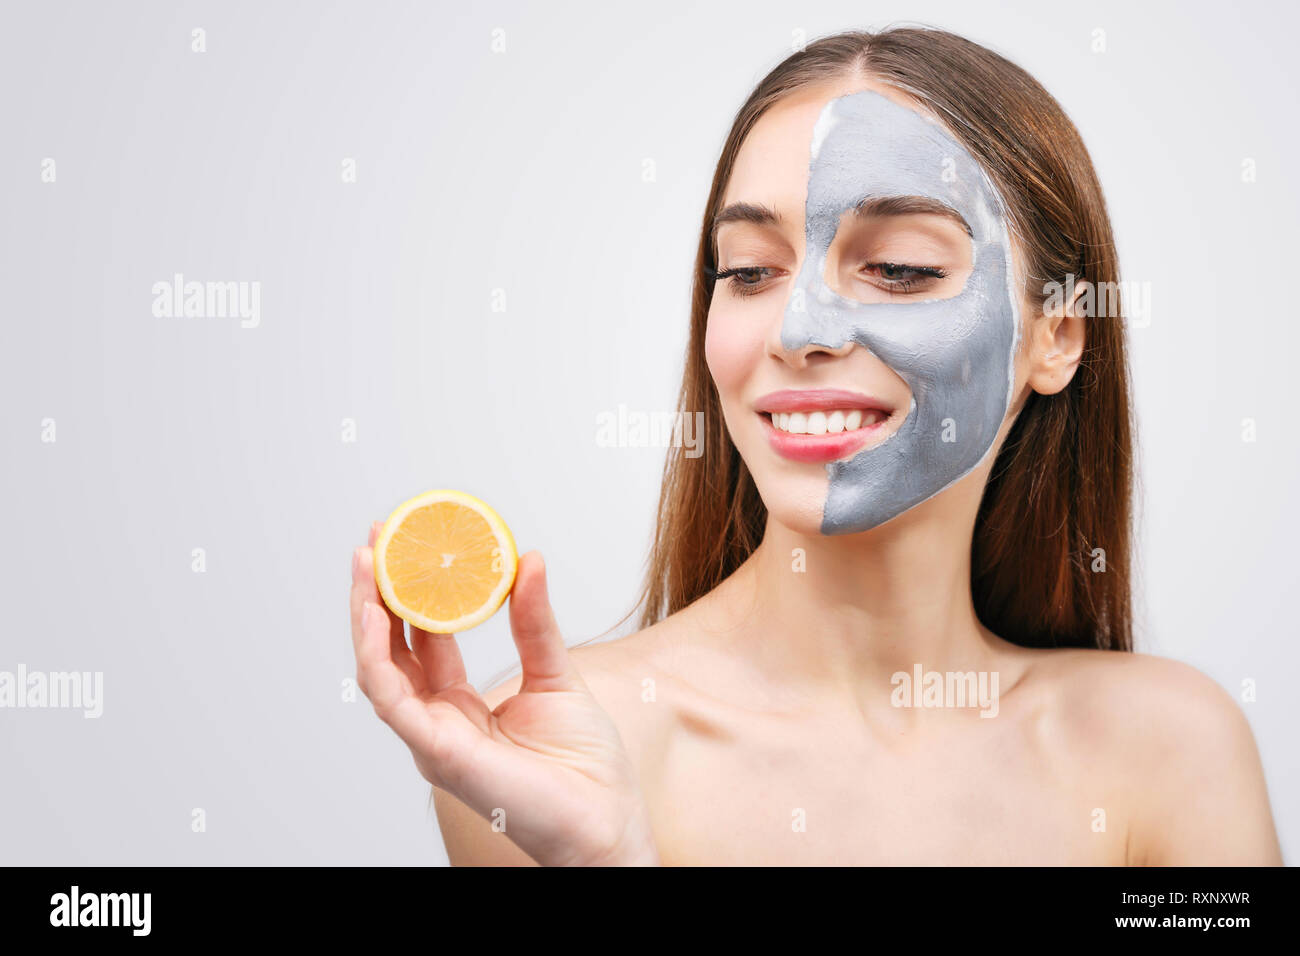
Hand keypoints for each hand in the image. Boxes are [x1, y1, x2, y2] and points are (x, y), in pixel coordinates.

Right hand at [349, 522, 658, 865]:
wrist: (603, 821)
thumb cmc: (584, 765)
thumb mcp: (557, 673)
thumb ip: (535, 621)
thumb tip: (529, 561)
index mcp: (460, 704)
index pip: (422, 639)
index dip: (410, 593)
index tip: (406, 544)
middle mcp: (437, 720)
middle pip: (390, 649)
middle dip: (377, 593)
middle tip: (375, 539)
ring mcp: (431, 738)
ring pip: (378, 671)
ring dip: (365, 616)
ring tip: (365, 564)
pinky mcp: (437, 752)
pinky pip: (392, 700)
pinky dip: (376, 657)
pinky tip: (375, 617)